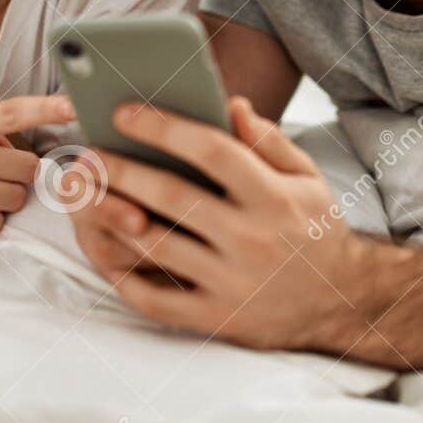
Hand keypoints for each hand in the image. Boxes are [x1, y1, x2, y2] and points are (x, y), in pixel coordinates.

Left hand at [67, 97, 376, 352]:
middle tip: (85, 153)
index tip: (123, 111)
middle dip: (119, 170)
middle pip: (170, 197)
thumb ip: (268, 140)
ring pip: (152, 247)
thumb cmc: (315, 229)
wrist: (340, 303)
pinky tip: (100, 245)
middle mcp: (251, 239)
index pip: (211, 150)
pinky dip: (119, 273)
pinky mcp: (214, 318)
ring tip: (82, 195)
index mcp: (273, 197)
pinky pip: (153, 298)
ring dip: (107, 218)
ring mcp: (230, 283)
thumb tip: (230, 103)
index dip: (163, 127)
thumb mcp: (307, 177)